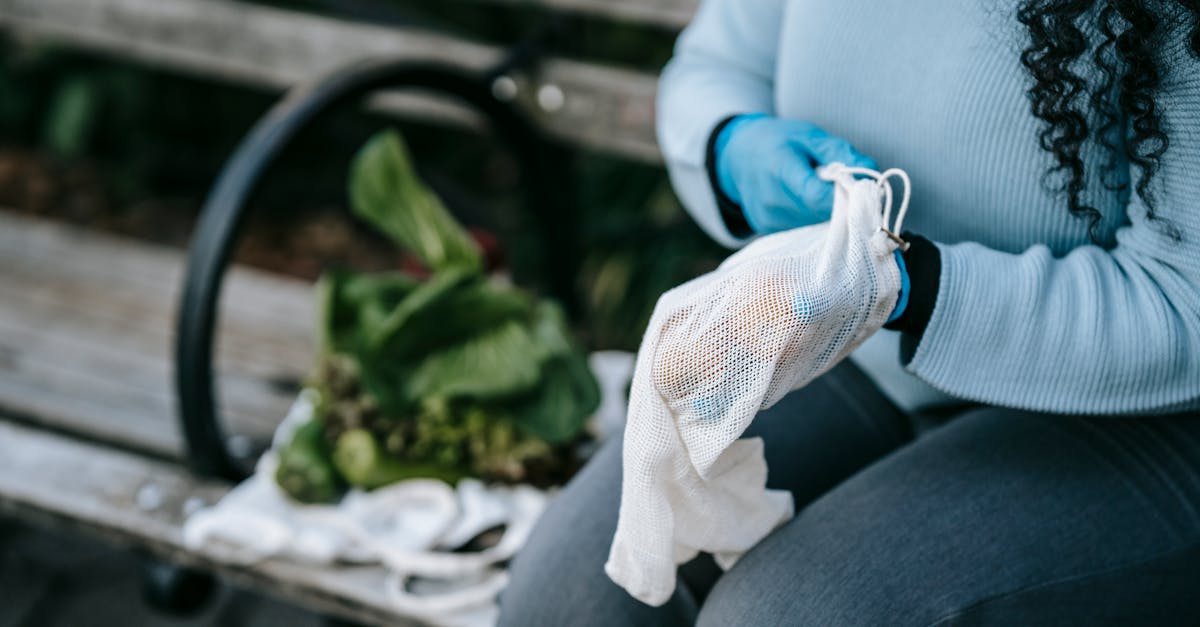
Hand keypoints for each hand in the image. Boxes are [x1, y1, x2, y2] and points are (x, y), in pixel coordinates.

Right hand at [715, 114, 876, 233]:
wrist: (736, 157)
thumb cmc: (778, 141)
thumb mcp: (809, 135)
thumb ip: (840, 152)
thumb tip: (872, 171)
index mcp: (779, 169)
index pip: (818, 196)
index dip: (846, 195)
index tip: (862, 188)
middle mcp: (770, 199)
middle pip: (820, 214)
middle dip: (841, 203)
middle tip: (847, 188)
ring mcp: (767, 218)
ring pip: (814, 226)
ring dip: (828, 213)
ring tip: (822, 192)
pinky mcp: (767, 229)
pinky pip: (802, 229)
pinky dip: (812, 218)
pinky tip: (805, 202)